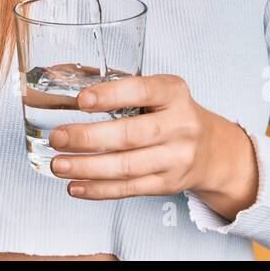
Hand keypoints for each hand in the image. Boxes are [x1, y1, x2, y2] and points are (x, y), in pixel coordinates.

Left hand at [48, 73, 258, 212]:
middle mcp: (180, 125)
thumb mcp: (158, 92)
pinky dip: (98, 189)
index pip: (141, 90)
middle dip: (88, 138)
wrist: (212, 150)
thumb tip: (66, 81)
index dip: (110, 95)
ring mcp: (176, 158)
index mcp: (174, 92)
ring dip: (87, 167)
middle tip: (58, 137)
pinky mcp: (167, 184)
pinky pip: (129, 189)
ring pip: (126, 167)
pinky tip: (76, 185)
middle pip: (130, 135)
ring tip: (59, 164)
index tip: (81, 100)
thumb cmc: (173, 114)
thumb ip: (119, 87)